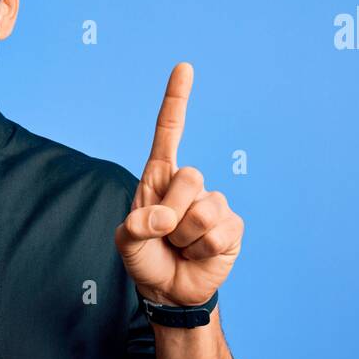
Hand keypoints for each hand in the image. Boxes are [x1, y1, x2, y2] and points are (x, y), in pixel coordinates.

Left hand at [114, 62, 242, 306]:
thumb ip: (134, 228)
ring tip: (179, 247)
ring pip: (204, 210)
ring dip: (185, 238)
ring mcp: (214, 204)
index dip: (176, 101)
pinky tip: (198, 255)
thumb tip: (163, 219)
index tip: (184, 68)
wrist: (170, 291)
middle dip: (171, 212)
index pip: (169, 133)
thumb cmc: (147, 258)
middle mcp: (189, 186)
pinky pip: (218, 233)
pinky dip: (203, 250)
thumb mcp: (126, 243)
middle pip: (190, 177)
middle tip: (164, 235)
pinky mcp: (232, 228)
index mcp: (160, 179)